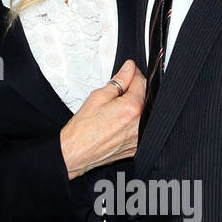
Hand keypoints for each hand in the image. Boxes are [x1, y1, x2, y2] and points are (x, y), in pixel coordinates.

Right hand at [59, 60, 145, 178]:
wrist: (76, 152)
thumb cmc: (83, 128)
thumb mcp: (98, 96)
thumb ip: (118, 81)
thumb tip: (129, 69)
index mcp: (131, 108)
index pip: (142, 83)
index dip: (134, 75)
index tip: (129, 73)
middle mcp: (139, 125)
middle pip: (145, 98)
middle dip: (135, 91)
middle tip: (119, 93)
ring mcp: (139, 138)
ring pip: (144, 115)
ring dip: (134, 108)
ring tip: (116, 112)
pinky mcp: (136, 148)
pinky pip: (141, 130)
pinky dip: (133, 124)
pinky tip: (118, 124)